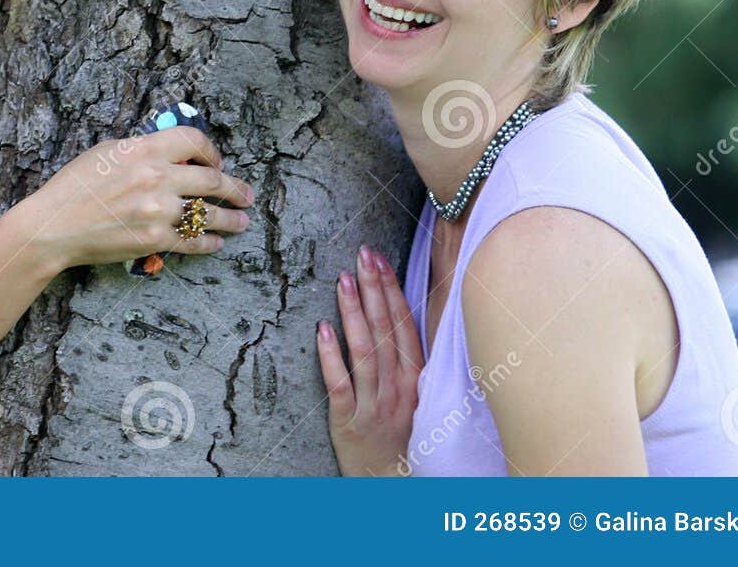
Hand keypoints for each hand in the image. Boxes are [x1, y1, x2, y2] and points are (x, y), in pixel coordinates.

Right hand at [17, 125, 254, 269]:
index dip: (211, 151)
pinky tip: (216, 243)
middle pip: (212, 180)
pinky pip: (192, 241)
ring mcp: (157, 210)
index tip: (217, 162)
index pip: (194, 140)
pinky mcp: (154, 239)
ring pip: (208, 214)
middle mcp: (156, 176)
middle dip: (235, 188)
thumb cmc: (74, 186)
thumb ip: (141, 150)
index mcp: (144, 148)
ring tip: (242, 221)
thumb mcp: (106, 152)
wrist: (54, 225)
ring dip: (231, 219)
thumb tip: (169, 155)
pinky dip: (208, 243)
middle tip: (247, 195)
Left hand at [317, 243, 422, 475]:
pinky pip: (340, 385)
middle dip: (374, 289)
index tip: (378, 259)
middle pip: (385, 331)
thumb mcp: (411, 393)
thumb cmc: (398, 433)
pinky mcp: (348, 422)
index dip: (391, 290)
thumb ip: (403, 357)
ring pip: (364, 353)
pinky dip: (331, 358)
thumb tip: (391, 310)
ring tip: (343, 279)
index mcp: (415, 378)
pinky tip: (322, 330)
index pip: (404, 325)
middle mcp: (398, 388)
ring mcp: (374, 405)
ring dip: (354, 314)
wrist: (389, 483)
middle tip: (361, 254)